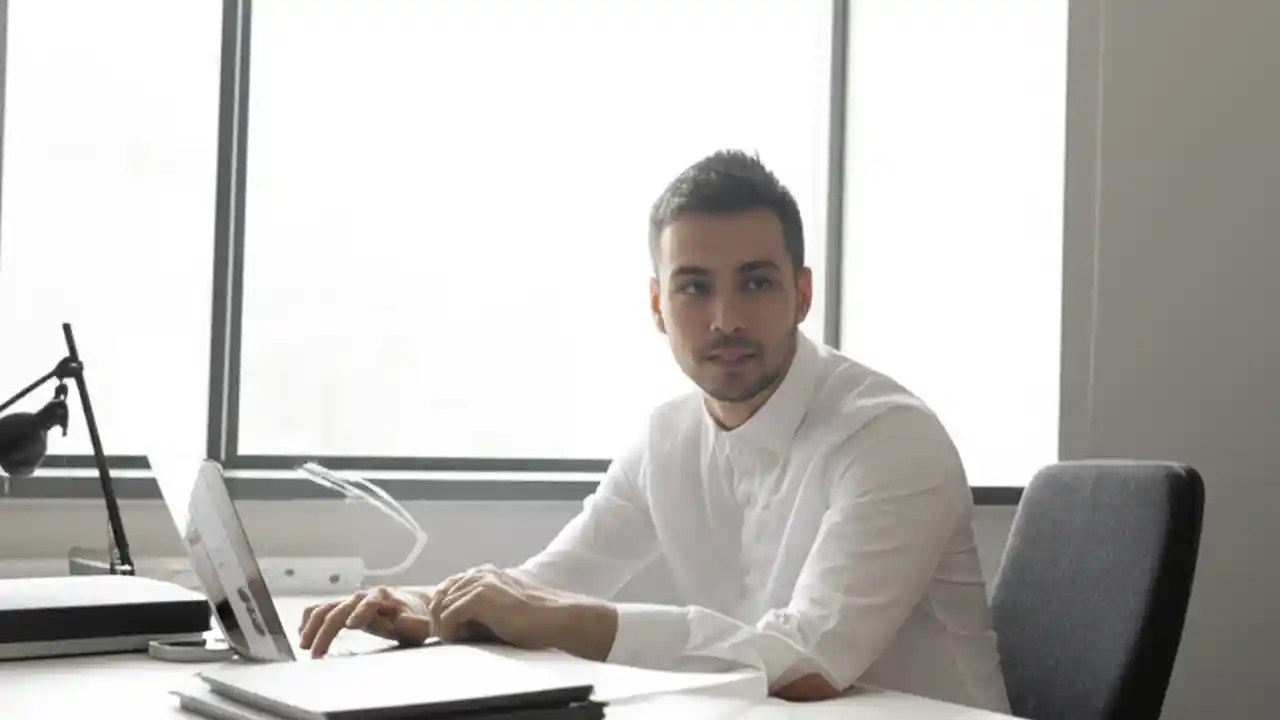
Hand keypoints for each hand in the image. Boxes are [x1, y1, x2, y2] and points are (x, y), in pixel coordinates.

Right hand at [299, 586, 431, 657]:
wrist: (411, 608)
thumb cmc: (415, 619)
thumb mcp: (420, 625)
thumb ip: (413, 624)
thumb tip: (401, 620)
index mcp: (383, 598)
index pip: (370, 603)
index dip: (361, 612)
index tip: (351, 625)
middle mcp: (363, 597)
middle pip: (340, 609)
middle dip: (326, 630)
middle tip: (316, 653)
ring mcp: (350, 601)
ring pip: (325, 608)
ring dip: (313, 626)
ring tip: (304, 646)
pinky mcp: (343, 608)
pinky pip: (321, 609)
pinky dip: (310, 619)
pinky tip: (303, 633)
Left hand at [426, 564, 547, 645]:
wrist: (553, 618)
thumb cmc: (534, 620)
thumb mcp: (501, 608)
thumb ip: (480, 608)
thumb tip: (456, 625)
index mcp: (485, 573)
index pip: (449, 587)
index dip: (443, 608)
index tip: (445, 628)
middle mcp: (479, 573)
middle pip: (441, 594)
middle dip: (438, 617)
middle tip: (443, 638)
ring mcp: (478, 583)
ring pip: (442, 606)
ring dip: (443, 626)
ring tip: (452, 641)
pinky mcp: (478, 598)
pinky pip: (449, 616)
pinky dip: (449, 632)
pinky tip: (458, 641)